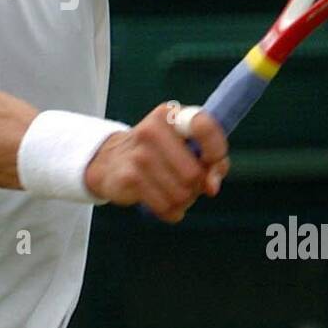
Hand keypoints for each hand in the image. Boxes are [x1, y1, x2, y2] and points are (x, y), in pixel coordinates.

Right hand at [84, 102, 228, 222]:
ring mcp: (138, 154)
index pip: (204, 127)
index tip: (212, 162)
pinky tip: (162, 202)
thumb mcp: (188, 146)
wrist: (112, 160)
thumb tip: (212, 187)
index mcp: (171, 116)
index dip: (215, 150)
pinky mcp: (129, 178)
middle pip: (194, 173)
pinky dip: (170, 211)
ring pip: (181, 194)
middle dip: (197, 185)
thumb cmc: (162, 154)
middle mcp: (152, 130)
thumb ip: (212, 161)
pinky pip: (165, 207)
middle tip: (187, 181)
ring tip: (173, 190)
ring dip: (184, 200)